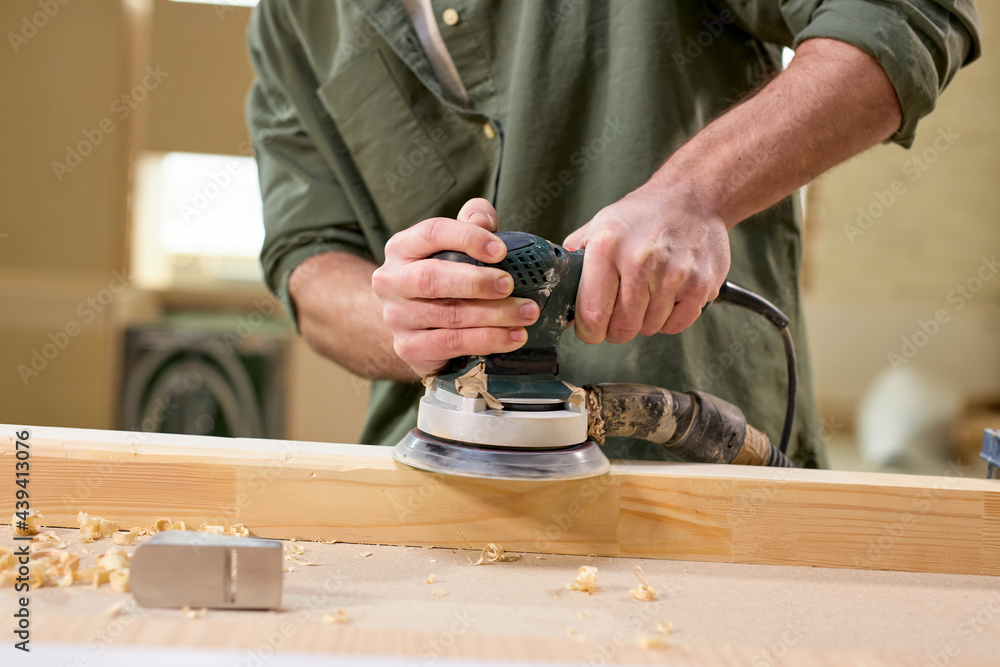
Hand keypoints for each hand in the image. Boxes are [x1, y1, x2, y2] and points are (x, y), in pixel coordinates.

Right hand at [371, 199, 540, 376]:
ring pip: (448, 316)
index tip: (500, 250)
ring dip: (494, 316)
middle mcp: (391, 280)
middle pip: (432, 278)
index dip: (468, 239)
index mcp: (402, 247)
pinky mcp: (408, 347)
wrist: (417, 327)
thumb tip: (483, 219)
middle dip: (477, 282)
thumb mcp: (456, 246)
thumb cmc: (443, 279)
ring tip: (526, 314)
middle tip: (510, 285)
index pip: (432, 233)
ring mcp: (396, 317)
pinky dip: (487, 341)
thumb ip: (473, 223)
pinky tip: (513, 337)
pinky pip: (451, 344)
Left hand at [563, 183, 730, 343]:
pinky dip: (669, 319)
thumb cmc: (640, 217)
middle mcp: (640, 260)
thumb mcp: (597, 229)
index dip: (589, 331)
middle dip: (616, 328)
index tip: (591, 329)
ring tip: (647, 292)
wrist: (692, 197)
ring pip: (648, 329)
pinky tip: (667, 296)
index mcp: (607, 247)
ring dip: (644, 320)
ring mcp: (674, 274)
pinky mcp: (700, 285)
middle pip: (622, 328)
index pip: (592, 314)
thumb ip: (575, 267)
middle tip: (619, 312)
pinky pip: (676, 326)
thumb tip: (558, 305)